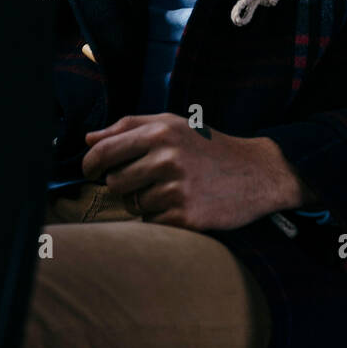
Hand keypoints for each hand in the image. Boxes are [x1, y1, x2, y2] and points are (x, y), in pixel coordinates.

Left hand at [81, 112, 310, 230]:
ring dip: (145, 201)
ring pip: (133, 205)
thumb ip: (129, 126)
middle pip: (115, 183)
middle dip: (124, 185)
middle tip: (146, 180)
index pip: (105, 151)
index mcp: (160, 132)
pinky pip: (152, 222)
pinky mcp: (187, 217)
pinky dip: (161, 217)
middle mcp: (167, 159)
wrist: (258, 172)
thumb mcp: (173, 125)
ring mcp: (178, 189)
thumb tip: (89, 139)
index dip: (90, 164)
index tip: (91, 171)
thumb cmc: (209, 147)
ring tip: (172, 190)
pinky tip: (182, 205)